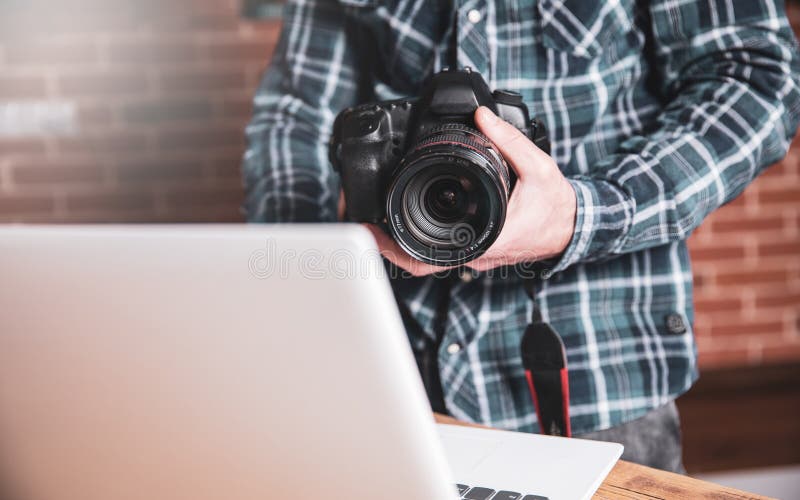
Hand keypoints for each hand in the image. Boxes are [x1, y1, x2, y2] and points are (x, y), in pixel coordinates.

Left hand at [367, 106, 576, 275]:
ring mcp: (474, 256)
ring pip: (429, 258)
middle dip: (387, 246)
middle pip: (420, 260)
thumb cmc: (557, 204)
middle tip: (360, 226)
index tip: (371, 234)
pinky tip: (404, 223)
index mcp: (487, 237)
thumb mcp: (537, 166)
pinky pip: (441, 251)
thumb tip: (482, 116)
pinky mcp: (475, 250)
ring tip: (374, 224)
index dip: (396, 249)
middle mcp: (476, 253)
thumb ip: (509, 139)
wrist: (573, 228)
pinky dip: (419, 241)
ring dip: (401, 244)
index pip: (430, 255)